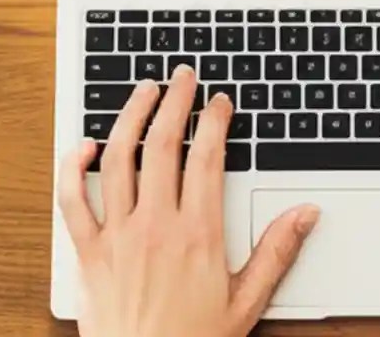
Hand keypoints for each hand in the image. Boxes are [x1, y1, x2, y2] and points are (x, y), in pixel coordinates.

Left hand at [58, 66, 319, 336]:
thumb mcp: (248, 303)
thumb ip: (277, 253)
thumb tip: (306, 214)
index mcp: (197, 235)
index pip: (206, 157)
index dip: (215, 120)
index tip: (220, 101)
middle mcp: (154, 226)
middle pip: (163, 144)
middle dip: (174, 101)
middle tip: (183, 76)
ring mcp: (116, 236)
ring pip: (118, 158)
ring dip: (130, 116)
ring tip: (142, 91)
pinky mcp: (87, 253)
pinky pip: (73, 199)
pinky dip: (73, 166)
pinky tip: (83, 144)